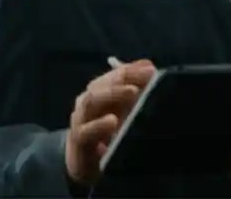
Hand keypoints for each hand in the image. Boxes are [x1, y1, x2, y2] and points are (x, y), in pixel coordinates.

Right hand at [65, 59, 156, 188]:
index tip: (151, 70)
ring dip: (113, 94)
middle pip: (102, 83)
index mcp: (99, 91)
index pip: (115, 75)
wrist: (83, 163)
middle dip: (123, 78)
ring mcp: (80, 119)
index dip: (133, 70)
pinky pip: (86, 130)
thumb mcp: (123, 111)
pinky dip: (99, 125)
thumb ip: (135, 88)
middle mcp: (88, 100)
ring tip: (132, 92)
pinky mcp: (78, 140)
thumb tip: (149, 66)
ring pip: (92, 101)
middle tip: (145, 77)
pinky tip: (113, 121)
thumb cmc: (106, 133)